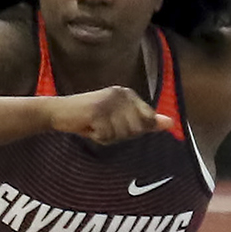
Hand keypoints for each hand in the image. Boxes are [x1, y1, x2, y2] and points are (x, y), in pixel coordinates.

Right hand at [50, 87, 175, 144]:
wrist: (58, 112)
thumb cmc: (90, 119)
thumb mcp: (119, 120)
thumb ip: (145, 121)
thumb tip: (171, 123)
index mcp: (128, 94)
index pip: (147, 120)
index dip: (132, 130)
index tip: (114, 123)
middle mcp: (121, 94)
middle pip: (136, 129)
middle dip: (119, 135)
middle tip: (103, 126)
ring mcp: (109, 101)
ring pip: (122, 134)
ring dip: (108, 137)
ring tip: (95, 126)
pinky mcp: (97, 111)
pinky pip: (107, 136)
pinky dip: (97, 137)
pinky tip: (88, 127)